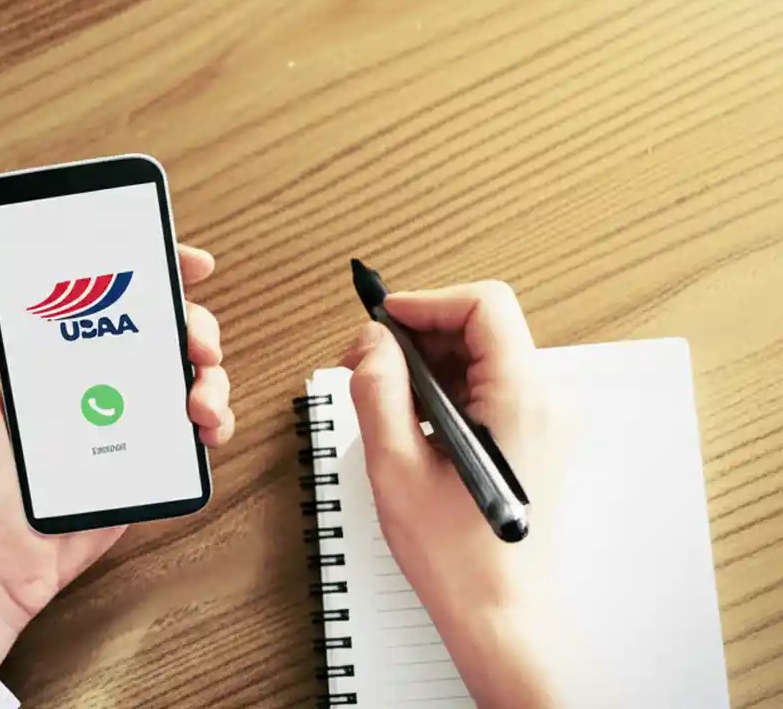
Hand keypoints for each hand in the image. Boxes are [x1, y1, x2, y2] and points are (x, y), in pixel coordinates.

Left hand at [0, 216, 233, 668]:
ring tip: (199, 399)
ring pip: (185, 377)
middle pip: (160, 327)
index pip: (105, 287)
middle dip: (194, 324)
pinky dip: (212, 424)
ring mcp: (118, 418)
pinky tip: (206, 429)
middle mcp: (87, 375)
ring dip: (210, 376)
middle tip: (196, 340)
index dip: (152, 265)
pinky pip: (190, 435)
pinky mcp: (139, 461)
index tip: (185, 260)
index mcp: (46, 347)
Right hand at [341, 281, 569, 708]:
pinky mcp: (537, 434)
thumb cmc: (458, 556)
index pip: (483, 306)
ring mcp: (547, 417)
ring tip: (387, 405)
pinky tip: (414, 426)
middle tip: (366, 366)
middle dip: (419, 337)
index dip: (426, 302)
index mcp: (522, 398)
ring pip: (482, 356)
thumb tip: (372, 342)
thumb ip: (379, 390)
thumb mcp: (396, 466)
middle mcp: (548, 399)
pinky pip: (490, 386)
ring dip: (430, 367)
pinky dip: (448, 391)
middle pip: (481, 328)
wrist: (501, 611)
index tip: (382, 321)